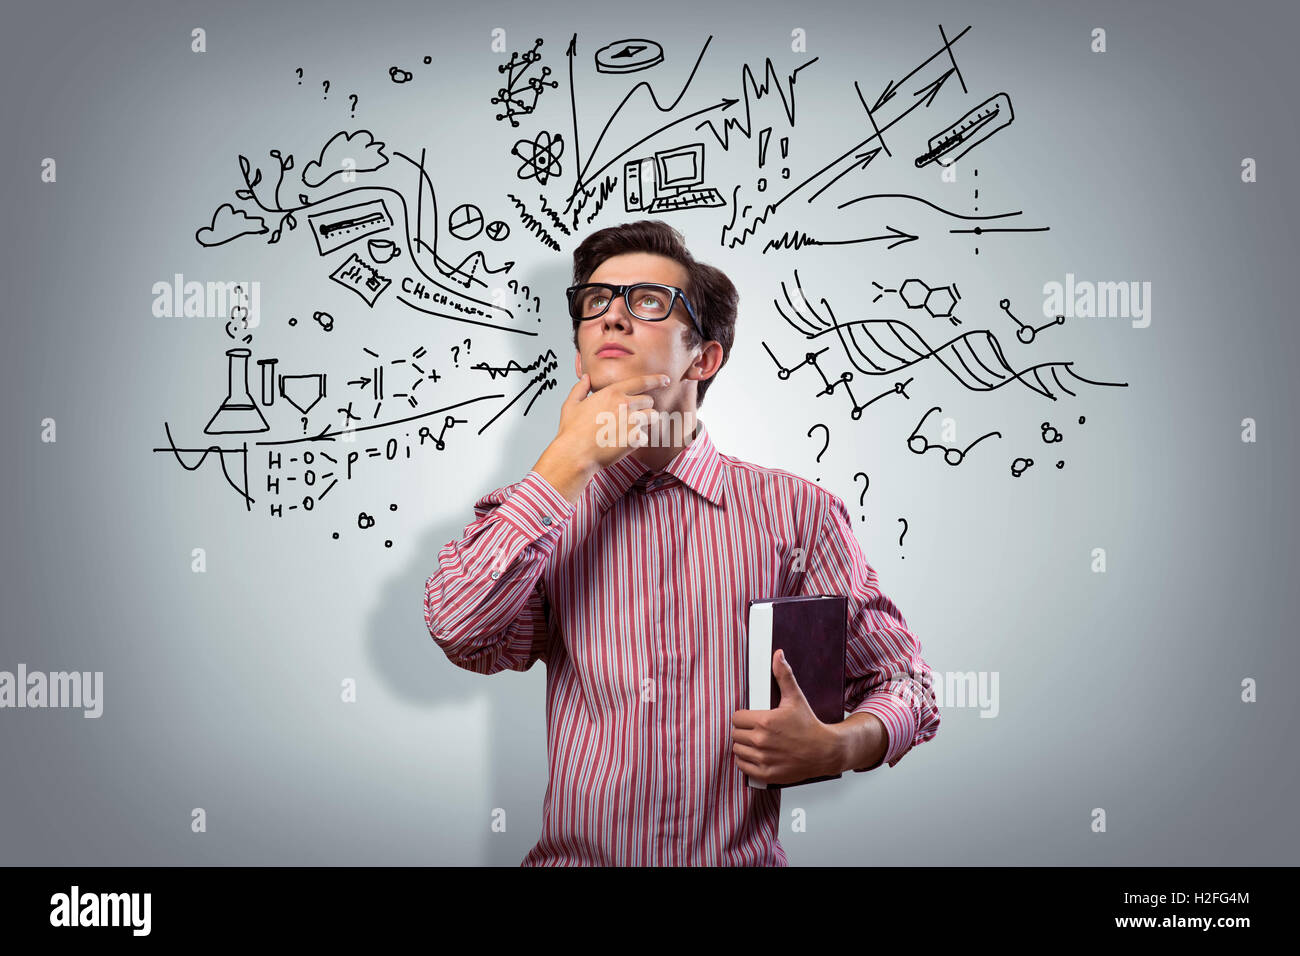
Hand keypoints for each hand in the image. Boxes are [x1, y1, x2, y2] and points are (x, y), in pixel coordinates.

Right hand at [551, 372, 668, 470]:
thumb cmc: (571, 432)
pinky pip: (646, 436)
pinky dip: (638, 440)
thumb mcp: (571, 404)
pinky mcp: (635, 438)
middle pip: (649, 401)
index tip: (666, 380)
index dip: (657, 380)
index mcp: (612, 393)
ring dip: (646, 422)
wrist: (575, 454)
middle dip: (644, 407)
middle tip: (632, 417)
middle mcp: (625, 404)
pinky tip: (624, 443)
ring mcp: (632, 421)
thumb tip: (585, 378)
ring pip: (652, 417)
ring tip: (631, 429)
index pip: (642, 381)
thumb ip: (580, 388)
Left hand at [731, 649, 840, 784]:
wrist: (825, 751)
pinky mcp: (767, 774)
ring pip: (737, 750)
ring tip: (756, 742)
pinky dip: (746, 762)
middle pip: (735, 733)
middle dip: (743, 730)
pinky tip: (757, 755)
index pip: (736, 717)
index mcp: (765, 721)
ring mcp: (764, 759)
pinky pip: (743, 767)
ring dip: (743, 746)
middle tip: (755, 730)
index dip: (743, 716)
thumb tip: (778, 654)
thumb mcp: (796, 698)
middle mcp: (762, 741)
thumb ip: (783, 675)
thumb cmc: (809, 724)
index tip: (752, 718)